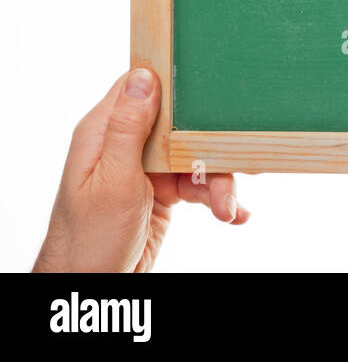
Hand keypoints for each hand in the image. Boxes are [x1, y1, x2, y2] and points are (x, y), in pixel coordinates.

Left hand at [33, 69, 248, 272]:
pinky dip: (216, 198)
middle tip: (243, 160)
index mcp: (105, 133)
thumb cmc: (89, 240)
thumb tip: (144, 75)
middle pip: (181, 125)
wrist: (90, 287)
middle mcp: (126, 145)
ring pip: (196, 156)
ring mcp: (145, 168)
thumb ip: (129, 128)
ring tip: (227, 209)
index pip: (142, 87)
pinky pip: (197, 183)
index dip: (178, 84)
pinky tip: (231, 213)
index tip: (213, 90)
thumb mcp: (114, 181)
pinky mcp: (161, 191)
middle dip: (213, 146)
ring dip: (218, 182)